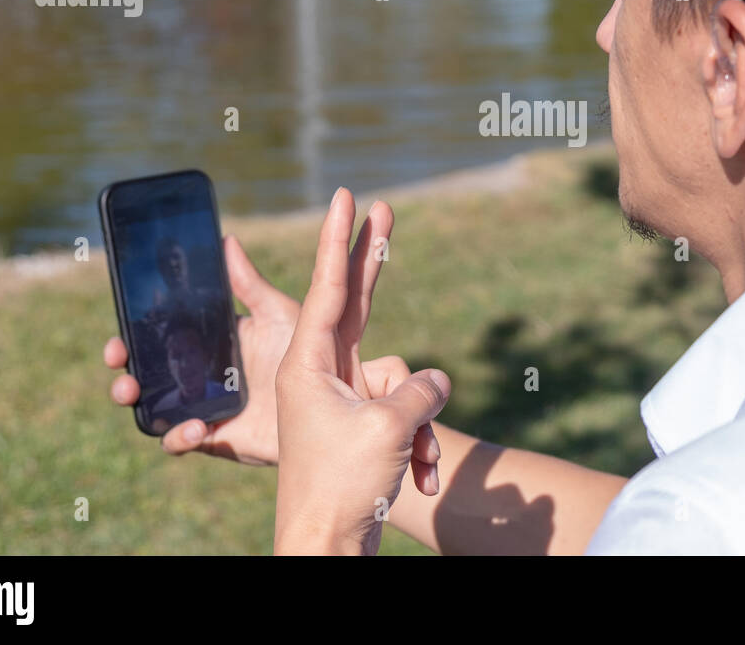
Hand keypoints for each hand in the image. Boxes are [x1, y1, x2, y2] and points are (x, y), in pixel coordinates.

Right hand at [104, 210, 398, 464]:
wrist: (328, 396)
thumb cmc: (304, 350)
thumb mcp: (276, 313)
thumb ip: (249, 284)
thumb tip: (227, 241)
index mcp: (207, 345)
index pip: (156, 338)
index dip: (131, 336)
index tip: (119, 331)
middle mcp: (197, 376)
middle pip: (143, 373)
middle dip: (122, 367)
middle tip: (117, 355)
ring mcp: (201, 406)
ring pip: (151, 407)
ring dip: (135, 401)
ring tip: (131, 392)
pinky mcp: (214, 436)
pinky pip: (181, 440)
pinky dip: (177, 436)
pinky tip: (193, 427)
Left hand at [274, 188, 449, 555]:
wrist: (329, 545)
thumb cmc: (342, 485)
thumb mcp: (388, 427)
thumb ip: (419, 388)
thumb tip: (435, 379)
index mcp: (309, 366)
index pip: (327, 288)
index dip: (339, 240)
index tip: (345, 198)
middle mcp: (321, 373)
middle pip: (353, 303)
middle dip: (371, 261)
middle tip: (380, 207)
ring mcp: (343, 398)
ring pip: (400, 381)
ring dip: (421, 425)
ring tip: (411, 462)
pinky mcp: (362, 423)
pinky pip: (406, 415)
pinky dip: (419, 445)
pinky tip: (417, 477)